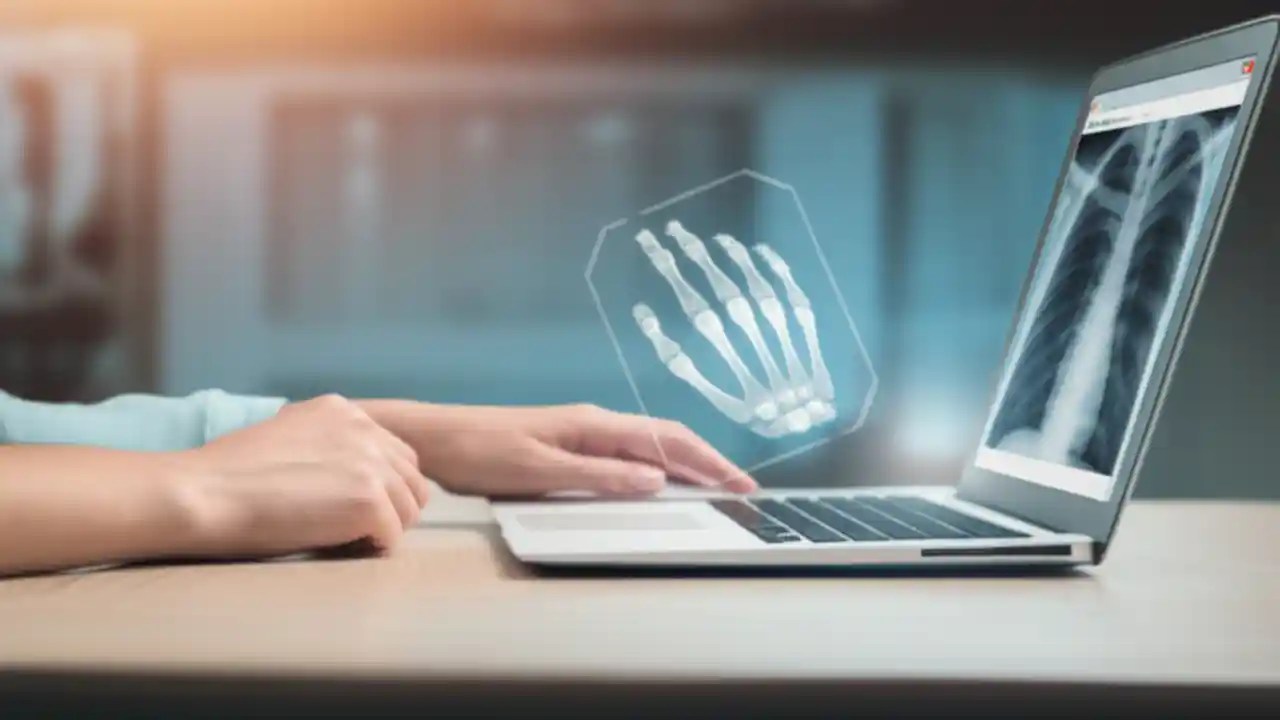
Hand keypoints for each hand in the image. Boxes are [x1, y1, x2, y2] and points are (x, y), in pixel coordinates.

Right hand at [180, 394, 430, 557]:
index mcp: (344, 412)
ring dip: (383, 530)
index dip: (381, 486)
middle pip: (412, 481)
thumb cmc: (229, 475)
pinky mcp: (369, 499)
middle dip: (391, 508)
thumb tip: (349, 475)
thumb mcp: (286, 436)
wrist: (205, 493)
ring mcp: (371, 463)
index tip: (350, 506)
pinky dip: (371, 550)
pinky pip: (392, 538)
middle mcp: (365, 429)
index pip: (396, 454)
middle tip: (353, 530)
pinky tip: (338, 548)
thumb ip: (324, 445)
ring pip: (409, 510)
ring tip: (343, 540)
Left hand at [363, 401, 757, 497]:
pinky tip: (660, 485)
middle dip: (708, 463)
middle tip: (742, 490)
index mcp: (593, 425)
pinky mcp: (567, 448)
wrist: (434, 438)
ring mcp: (582, 434)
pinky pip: (626, 457)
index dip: (707, 462)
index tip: (739, 484)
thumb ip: (599, 474)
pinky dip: (655, 469)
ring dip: (685, 466)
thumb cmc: (479, 450)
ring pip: (648, 447)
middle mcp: (593, 424)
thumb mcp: (539, 469)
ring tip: (714, 488)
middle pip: (666, 440)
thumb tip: (656, 479)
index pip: (666, 440)